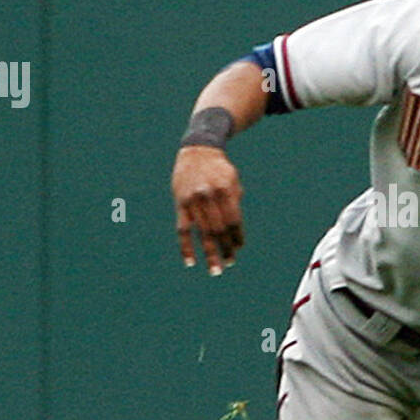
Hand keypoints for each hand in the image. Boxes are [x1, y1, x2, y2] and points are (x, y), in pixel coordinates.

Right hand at [172, 146, 244, 274]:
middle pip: (219, 229)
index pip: (233, 220)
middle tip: (230, 263)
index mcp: (224, 189)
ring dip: (210, 253)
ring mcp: (192, 201)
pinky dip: (186, 247)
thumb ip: (234, 203)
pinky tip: (190, 262)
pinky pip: (182, 230)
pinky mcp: (180, 204)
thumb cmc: (219, 168)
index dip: (237, 236)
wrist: (197, 149)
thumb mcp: (233, 180)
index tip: (239, 247)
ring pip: (202, 232)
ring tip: (216, 269)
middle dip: (225, 248)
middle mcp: (208, 195)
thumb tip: (235, 233)